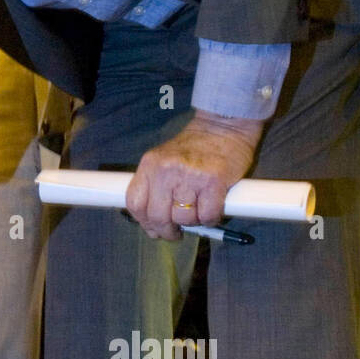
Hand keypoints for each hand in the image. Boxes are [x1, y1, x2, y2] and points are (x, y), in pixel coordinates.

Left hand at [126, 110, 262, 240]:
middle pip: (157, 216)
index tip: (153, 228)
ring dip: (192, 223)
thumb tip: (153, 226)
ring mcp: (190, 176)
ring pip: (184, 218)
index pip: (135, 203)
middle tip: (176, 232)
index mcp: (150, 164)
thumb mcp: (165, 160)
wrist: (224, 126)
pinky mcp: (214, 181)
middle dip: (167, 231)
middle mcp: (166, 170)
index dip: (143, 222)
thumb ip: (155, 187)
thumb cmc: (195, 148)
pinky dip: (210, 220)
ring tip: (198, 213)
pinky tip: (212, 212)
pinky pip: (207, 216)